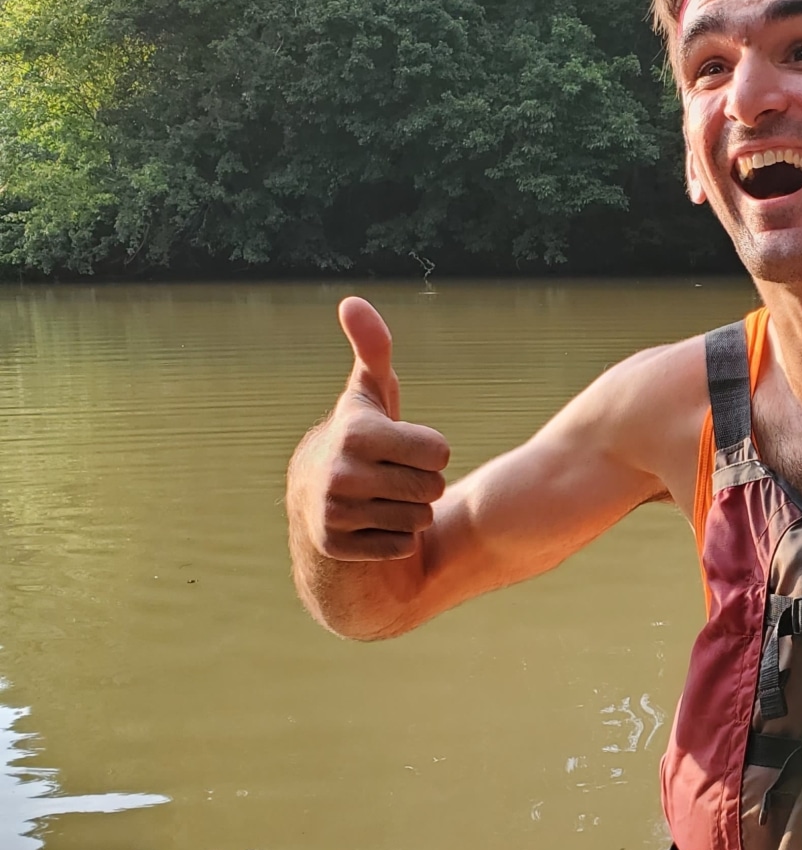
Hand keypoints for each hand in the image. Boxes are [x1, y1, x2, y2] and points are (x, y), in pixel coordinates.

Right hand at [296, 298, 450, 561]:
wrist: (314, 497)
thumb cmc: (359, 437)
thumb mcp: (368, 393)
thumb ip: (373, 348)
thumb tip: (352, 302)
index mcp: (358, 433)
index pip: (439, 452)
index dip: (431, 450)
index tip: (407, 447)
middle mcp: (342, 474)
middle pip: (431, 488)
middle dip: (424, 483)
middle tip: (397, 476)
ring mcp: (335, 514)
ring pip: (418, 520)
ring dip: (411, 512)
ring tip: (384, 498)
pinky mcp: (335, 547)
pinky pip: (400, 547)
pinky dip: (395, 539)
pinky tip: (373, 523)